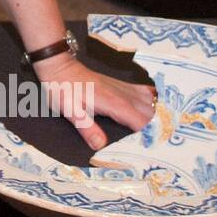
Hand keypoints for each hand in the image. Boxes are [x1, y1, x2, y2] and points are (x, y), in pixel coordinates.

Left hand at [32, 53, 156, 151]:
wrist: (59, 66)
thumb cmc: (63, 89)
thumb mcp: (70, 111)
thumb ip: (86, 128)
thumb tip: (101, 146)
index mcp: (115, 104)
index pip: (143, 122)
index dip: (149, 137)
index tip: (151, 149)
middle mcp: (124, 95)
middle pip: (152, 114)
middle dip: (156, 129)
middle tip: (155, 145)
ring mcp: (124, 88)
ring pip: (151, 102)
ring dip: (156, 116)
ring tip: (156, 132)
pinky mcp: (121, 85)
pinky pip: (145, 92)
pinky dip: (153, 101)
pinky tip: (153, 110)